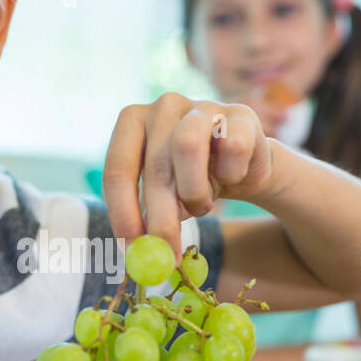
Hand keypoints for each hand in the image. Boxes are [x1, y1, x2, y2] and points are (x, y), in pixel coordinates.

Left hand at [102, 93, 274, 264]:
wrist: (243, 167)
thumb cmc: (193, 181)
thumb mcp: (164, 198)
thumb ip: (148, 217)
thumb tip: (138, 253)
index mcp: (133, 122)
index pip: (117, 168)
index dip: (122, 211)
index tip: (131, 247)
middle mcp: (163, 107)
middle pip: (154, 167)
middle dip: (160, 218)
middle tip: (167, 254)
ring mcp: (202, 105)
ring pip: (187, 147)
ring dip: (194, 192)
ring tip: (201, 206)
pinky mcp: (240, 114)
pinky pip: (232, 148)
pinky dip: (231, 174)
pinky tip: (231, 177)